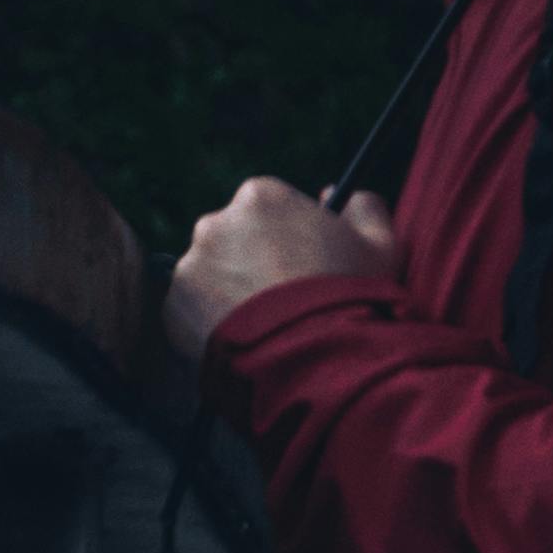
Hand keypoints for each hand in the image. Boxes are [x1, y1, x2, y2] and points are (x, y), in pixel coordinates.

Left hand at [165, 176, 398, 367]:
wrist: (313, 356)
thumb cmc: (349, 296)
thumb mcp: (379, 244)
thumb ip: (365, 206)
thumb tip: (347, 196)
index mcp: (260, 196)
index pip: (265, 209)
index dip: (285, 237)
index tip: (297, 265)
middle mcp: (215, 222)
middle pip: (232, 238)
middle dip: (251, 262)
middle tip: (279, 299)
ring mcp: (190, 265)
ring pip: (210, 275)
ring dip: (229, 293)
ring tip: (263, 325)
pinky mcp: (173, 306)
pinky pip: (191, 311)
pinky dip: (210, 325)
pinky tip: (243, 340)